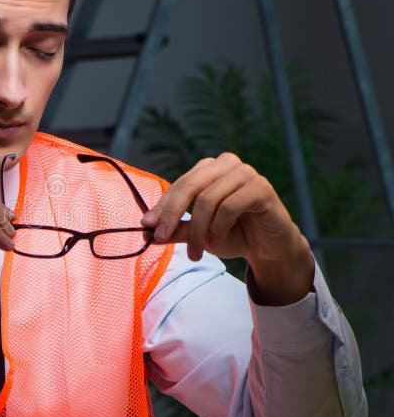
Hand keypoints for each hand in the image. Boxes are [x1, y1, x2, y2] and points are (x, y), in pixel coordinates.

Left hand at [141, 152, 313, 304]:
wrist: (269, 247)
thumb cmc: (233, 234)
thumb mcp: (198, 233)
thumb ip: (175, 229)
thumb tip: (147, 231)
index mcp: (209, 168)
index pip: (179, 185)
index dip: (161, 206)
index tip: (146, 226)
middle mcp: (226, 165)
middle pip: (189, 185)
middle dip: (171, 214)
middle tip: (161, 238)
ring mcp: (245, 173)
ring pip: (208, 199)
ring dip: (197, 230)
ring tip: (195, 252)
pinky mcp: (261, 188)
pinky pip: (229, 206)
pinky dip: (217, 228)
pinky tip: (214, 243)